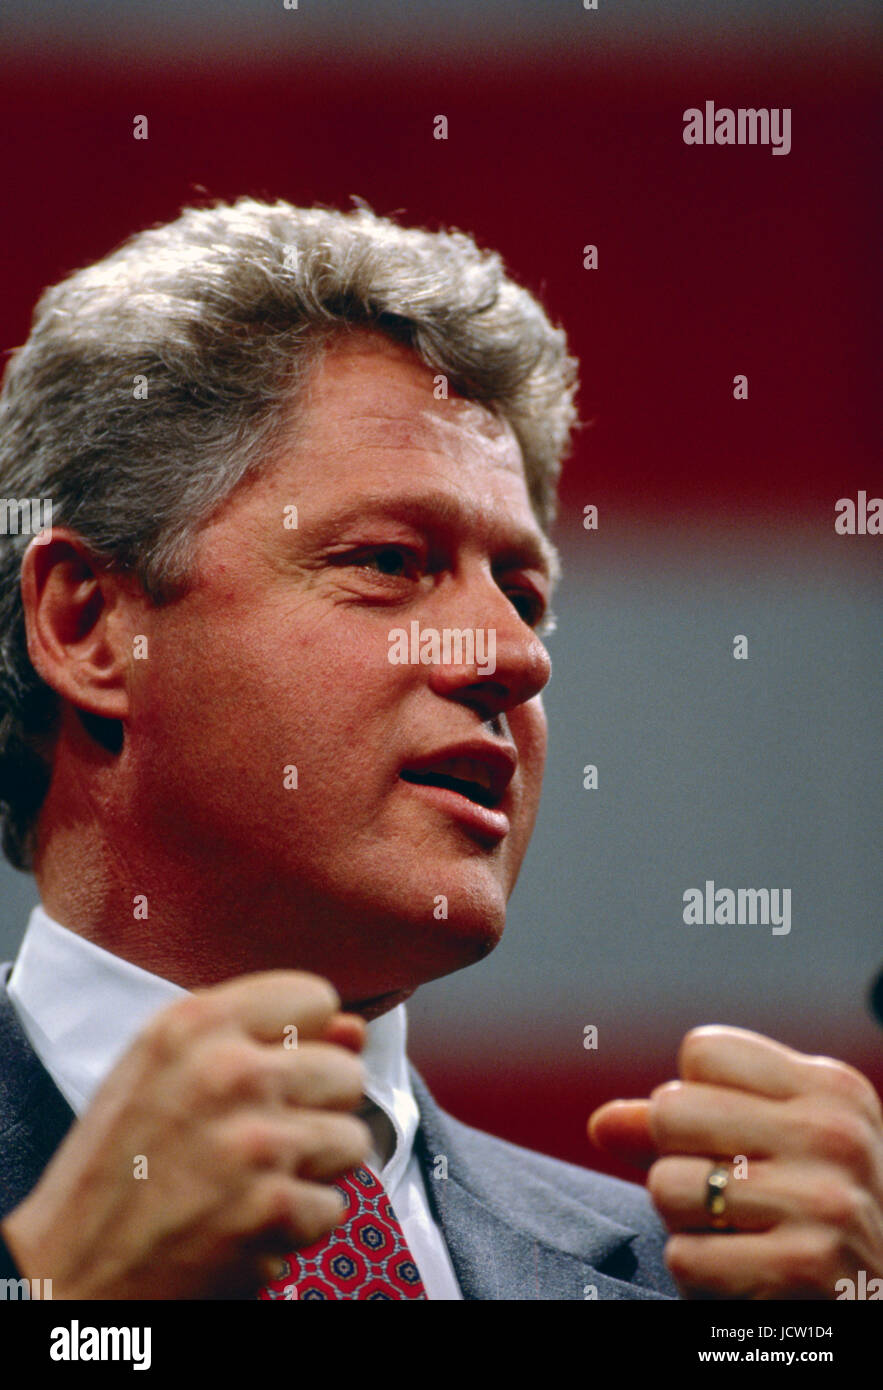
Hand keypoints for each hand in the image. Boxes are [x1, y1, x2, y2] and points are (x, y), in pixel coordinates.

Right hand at [1, 971, 370, 1298]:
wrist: (73, 1266)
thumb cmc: (117, 1165)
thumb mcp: (165, 1069)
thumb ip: (261, 1034)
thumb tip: (355, 1029)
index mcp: (195, 1023)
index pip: (316, 998)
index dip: (307, 1039)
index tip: (280, 1068)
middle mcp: (228, 1071)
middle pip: (345, 1072)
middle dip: (315, 1109)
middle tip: (260, 1136)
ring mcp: (255, 1140)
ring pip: (351, 1139)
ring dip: (313, 1169)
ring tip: (254, 1178)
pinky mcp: (272, 1207)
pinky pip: (334, 1206)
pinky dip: (298, 1226)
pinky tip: (249, 1220)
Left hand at [588, 1025, 882, 1298]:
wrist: (879, 1303)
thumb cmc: (812, 1214)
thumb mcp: (771, 1147)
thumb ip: (685, 1124)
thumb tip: (602, 1123)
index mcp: (829, 1088)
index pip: (702, 1050)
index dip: (695, 1098)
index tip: (732, 1139)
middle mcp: (834, 1134)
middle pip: (671, 1110)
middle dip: (676, 1159)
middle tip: (724, 1193)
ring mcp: (824, 1201)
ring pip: (666, 1185)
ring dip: (683, 1222)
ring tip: (734, 1235)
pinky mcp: (804, 1267)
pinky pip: (684, 1257)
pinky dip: (698, 1275)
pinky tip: (744, 1275)